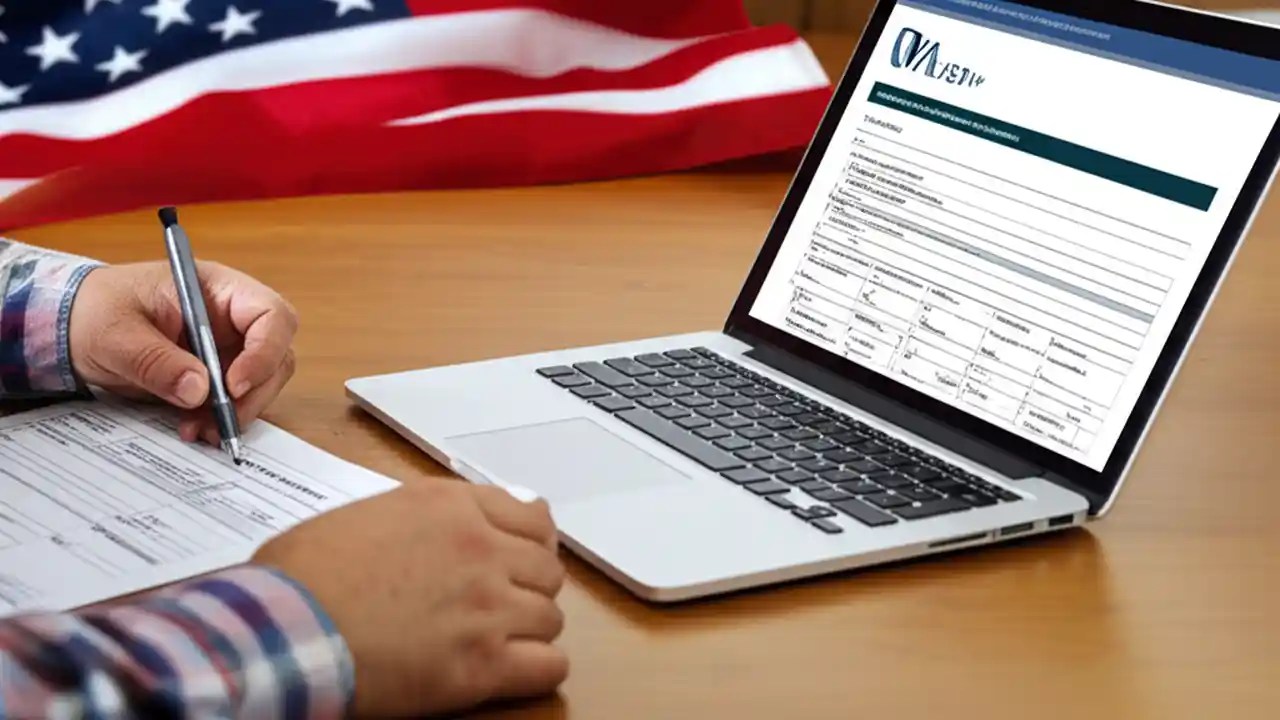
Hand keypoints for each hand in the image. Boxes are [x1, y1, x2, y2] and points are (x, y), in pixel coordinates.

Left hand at [68, 261, 297, 444]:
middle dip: (255, 391)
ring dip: (238, 411)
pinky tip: (193, 428)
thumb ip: (155, 360)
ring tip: (199, 430)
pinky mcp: (215, 373)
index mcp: (216, 289)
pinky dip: (220, 419)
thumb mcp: (115, 334)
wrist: (70, 327)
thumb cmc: (93, 311)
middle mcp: (232, 317)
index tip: (233, 386)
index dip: (265, 351)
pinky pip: (234, 400)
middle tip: (222, 418)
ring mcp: (227, 346)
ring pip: (260, 383)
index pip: (271, 314)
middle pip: (275, 354)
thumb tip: (199, 390)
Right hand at [253, 481, 568, 716]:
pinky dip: (538, 671)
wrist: (281, 626)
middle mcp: (481, 549)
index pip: (533, 516)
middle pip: (547, 569)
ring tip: (499, 642)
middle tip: (503, 606)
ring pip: (551, 617)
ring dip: (530, 630)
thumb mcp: (369, 514)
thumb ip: (424, 516)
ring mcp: (488, 607)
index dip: (531, 542)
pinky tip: (513, 672)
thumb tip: (449, 527)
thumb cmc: (301, 574)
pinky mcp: (483, 665)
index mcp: (451, 506)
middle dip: (529, 588)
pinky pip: (549, 666)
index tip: (521, 558)